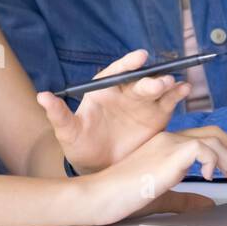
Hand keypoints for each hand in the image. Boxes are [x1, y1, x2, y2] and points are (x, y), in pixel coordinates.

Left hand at [36, 49, 191, 173]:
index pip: (116, 73)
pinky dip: (178, 95)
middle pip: (139, 82)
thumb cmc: (81, 146)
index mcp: (104, 91)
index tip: (140, 57)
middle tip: (160, 81)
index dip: (128, 63)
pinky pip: (169, 102)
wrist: (99, 168)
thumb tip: (42, 96)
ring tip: (175, 85)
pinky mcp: (157, 117)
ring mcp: (142, 104)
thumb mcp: (67, 132)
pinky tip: (185, 90)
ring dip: (167, 85)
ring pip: (157, 90)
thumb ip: (58, 115)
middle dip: (150, 81)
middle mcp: (125, 93)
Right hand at [80, 127, 226, 225]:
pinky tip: (211, 179)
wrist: (99, 196)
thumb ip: (185, 199)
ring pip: (215, 141)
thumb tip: (207, 204)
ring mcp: (169, 143)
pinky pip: (204, 148)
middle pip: (215, 134)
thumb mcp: (162, 197)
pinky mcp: (169, 153)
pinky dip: (216, 163)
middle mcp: (169, 138)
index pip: (205, 137)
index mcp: (166, 145)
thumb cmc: (121, 197)